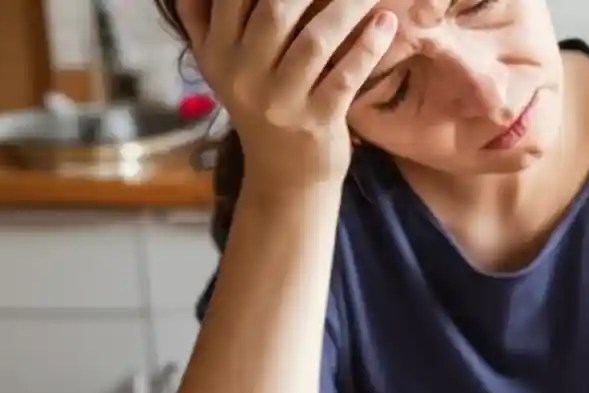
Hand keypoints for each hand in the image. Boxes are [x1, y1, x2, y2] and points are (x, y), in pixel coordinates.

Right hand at [177, 0, 396, 186]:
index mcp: (218, 52)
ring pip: (316, 40)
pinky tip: (386, 22)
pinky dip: (368, 46)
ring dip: (348, 5)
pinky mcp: (316, 123)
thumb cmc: (260, 109)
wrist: (284, 179)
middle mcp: (243, 76)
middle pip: (277, 8)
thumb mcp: (221, 67)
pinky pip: (345, 76)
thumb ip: (203, 18)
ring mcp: (280, 102)